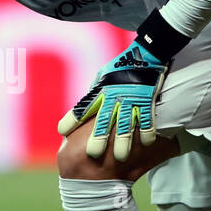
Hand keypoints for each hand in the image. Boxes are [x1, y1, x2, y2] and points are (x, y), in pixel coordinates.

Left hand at [58, 42, 168, 160]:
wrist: (147, 53)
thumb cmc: (122, 66)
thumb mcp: (103, 76)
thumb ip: (95, 91)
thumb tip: (86, 106)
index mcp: (101, 90)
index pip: (83, 106)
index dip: (72, 119)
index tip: (62, 131)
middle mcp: (114, 96)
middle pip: (104, 120)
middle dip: (98, 137)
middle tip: (93, 154)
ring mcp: (131, 99)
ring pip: (125, 123)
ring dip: (123, 141)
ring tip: (120, 157)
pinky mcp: (147, 100)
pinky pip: (147, 118)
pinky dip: (147, 131)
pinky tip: (147, 144)